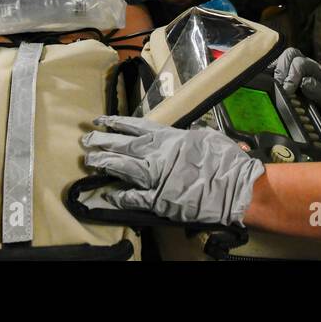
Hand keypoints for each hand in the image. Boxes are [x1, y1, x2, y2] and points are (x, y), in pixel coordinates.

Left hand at [82, 116, 263, 225]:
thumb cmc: (225, 160)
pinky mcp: (158, 200)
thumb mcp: (206, 138)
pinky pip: (133, 197)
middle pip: (123, 145)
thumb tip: (185, 135)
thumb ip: (189, 136)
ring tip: (89, 160)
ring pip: (122, 167)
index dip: (116, 123)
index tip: (100, 121)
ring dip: (105, 163)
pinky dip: (119, 195)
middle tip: (85, 140)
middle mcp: (158, 155)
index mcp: (169, 137)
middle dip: (102, 142)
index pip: (135, 126)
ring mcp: (156, 178)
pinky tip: (107, 194)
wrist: (235, 187)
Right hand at [273, 48, 320, 139]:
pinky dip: (271, 77)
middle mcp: (309, 69)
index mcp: (320, 73)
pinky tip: (270, 88)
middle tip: (279, 88)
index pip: (300, 63)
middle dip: (280, 69)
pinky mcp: (291, 82)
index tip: (287, 91)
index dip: (291, 75)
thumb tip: (305, 82)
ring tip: (272, 87)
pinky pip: (278, 72)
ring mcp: (299, 74)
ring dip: (274, 71)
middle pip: (290, 55)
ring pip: (282, 61)